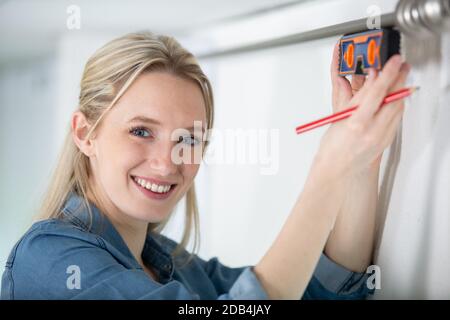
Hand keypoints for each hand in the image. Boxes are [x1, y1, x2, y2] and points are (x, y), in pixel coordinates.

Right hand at [316, 42, 409, 177]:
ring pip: (398, 108)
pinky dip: (397, 104)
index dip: (387, 74)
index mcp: (356, 123)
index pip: (376, 92)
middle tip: (401, 65)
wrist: (337, 169)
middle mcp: (372, 131)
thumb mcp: (338, 118)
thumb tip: (361, 79)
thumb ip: (353, 98)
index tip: (393, 61)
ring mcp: (381, 137)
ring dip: (400, 90)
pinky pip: (397, 118)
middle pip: (392, 98)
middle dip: (399, 79)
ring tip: (399, 78)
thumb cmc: (332, 147)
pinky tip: (394, 98)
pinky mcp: (386, 140)